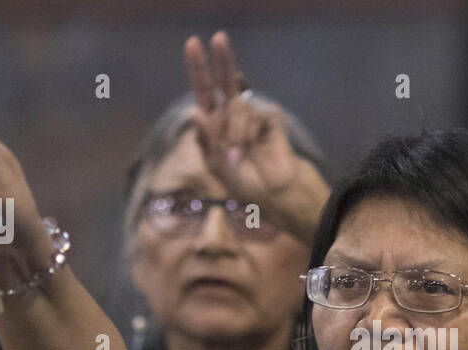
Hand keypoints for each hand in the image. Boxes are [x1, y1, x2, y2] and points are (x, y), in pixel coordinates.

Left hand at [185, 31, 328, 240]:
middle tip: (218, 38)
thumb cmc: (245, 182)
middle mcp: (233, 113)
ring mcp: (252, 115)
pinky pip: (252, 114)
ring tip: (236, 153)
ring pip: (236, 106)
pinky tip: (247, 148)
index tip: (193, 44)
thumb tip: (195, 112)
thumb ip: (206, 140)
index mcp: (216, 122)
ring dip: (232, 131)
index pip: (205, 90)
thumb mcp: (217, 165)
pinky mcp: (269, 118)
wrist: (273, 193)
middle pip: (225, 79)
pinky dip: (244, 133)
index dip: (199, 68)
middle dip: (221, 60)